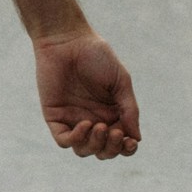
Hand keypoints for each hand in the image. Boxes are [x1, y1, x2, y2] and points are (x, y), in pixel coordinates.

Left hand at [34, 30, 141, 159]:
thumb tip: (137, 138)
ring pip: (84, 150)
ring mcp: (73, 120)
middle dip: (111, 148)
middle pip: (103, 151)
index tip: (130, 142)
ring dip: (95, 145)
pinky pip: (64, 140)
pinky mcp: (55, 118)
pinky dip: (76, 139)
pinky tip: (85, 124)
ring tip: (100, 126)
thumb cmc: (97, 56)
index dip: (126, 148)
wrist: (68, 41)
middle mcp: (93, 120)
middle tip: (114, 131)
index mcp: (111, 113)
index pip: (120, 142)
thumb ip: (129, 109)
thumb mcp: (121, 81)